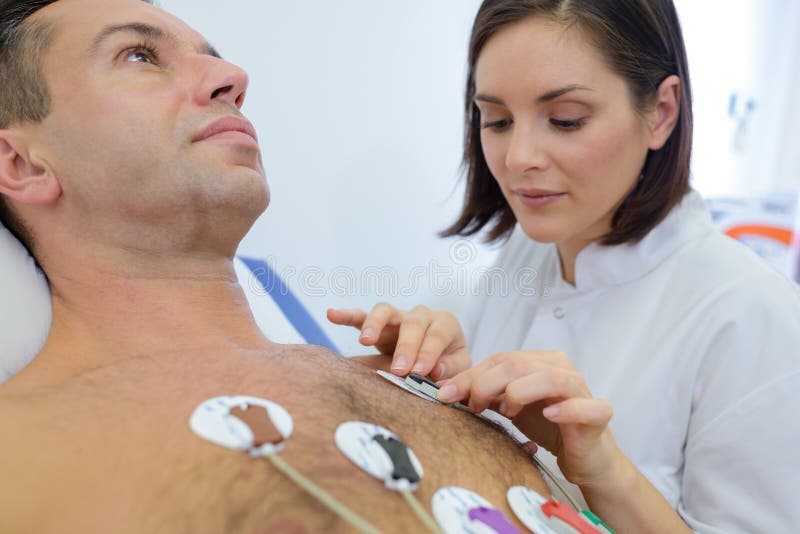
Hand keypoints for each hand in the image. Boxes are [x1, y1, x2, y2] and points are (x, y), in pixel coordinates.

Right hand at [327, 303, 469, 379]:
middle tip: (400, 369)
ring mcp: (398, 317)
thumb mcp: (458, 368)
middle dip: (406, 346)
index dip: (429, 352)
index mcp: (445, 324)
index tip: (420, 372)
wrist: (435, 362)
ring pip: (385, 311)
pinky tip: (332, 314)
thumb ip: (451, 368)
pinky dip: (347, 315)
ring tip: (365, 341)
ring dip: (375, 325)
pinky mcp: (378, 325)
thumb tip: (437, 369)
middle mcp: (422, 315)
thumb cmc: (448, 364)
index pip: (437, 334)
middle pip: (413, 323)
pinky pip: (361, 316)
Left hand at [438, 350, 622, 487]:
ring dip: (519, 393)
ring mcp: (582, 389)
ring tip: (505, 410)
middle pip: (518, 365)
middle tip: (472, 406)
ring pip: (549, 378)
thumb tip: (446, 389)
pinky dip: (565, 409)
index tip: (446, 393)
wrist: (584, 458)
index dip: (471, 375)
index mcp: (540, 362)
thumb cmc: (548, 427)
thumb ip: (485, 394)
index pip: (500, 360)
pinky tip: (548, 415)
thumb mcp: (510, 407)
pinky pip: (583, 406)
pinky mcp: (598, 413)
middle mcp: (561, 369)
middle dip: (486, 384)